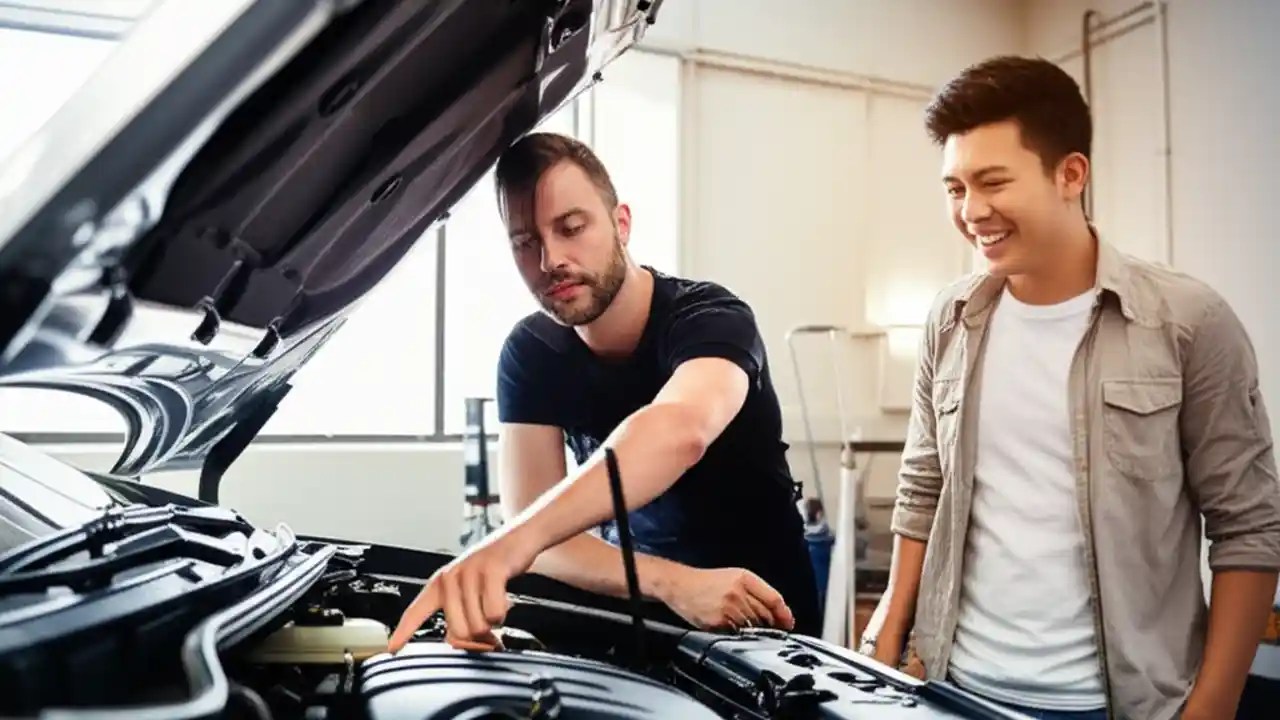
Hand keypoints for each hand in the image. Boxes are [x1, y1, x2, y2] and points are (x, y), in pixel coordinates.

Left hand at [387, 529, 535, 652]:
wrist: (522, 536)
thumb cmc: (497, 568)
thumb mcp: (473, 590)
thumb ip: (462, 614)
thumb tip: (464, 644)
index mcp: (441, 584)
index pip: (415, 611)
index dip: (403, 631)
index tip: (391, 648)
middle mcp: (450, 577)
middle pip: (458, 632)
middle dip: (478, 638)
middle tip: (490, 631)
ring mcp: (469, 572)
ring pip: (478, 626)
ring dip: (493, 625)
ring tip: (497, 608)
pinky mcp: (491, 570)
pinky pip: (494, 613)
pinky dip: (504, 613)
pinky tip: (505, 599)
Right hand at [659, 566, 794, 630]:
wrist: (680, 585)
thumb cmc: (706, 582)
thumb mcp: (733, 577)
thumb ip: (754, 591)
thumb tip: (774, 611)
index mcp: (744, 578)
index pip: (773, 599)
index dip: (784, 613)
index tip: (788, 622)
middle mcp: (738, 592)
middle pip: (765, 615)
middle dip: (771, 624)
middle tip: (772, 629)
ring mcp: (728, 608)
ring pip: (752, 626)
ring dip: (756, 631)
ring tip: (749, 629)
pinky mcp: (718, 622)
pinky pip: (736, 633)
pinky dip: (739, 635)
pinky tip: (734, 630)